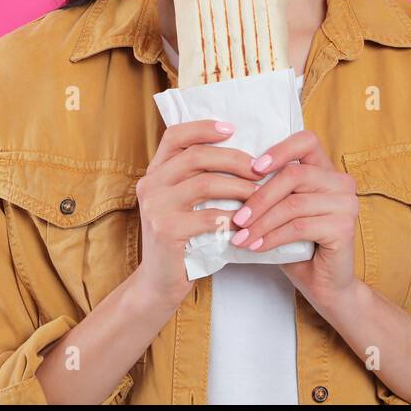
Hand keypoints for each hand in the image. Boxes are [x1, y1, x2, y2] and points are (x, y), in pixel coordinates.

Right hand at [132, 120, 265, 308]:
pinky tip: (247, 221)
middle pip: (196, 156)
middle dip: (234, 159)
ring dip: (239, 187)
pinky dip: (233, 217)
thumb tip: (243, 154)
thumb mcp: (183, 203)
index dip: (203, 127)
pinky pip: (209, 216)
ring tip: (259, 193)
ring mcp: (156, 207)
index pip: (175, 135)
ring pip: (205, 182)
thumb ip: (197, 178)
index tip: (232, 128)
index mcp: (154, 172)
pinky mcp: (166, 231)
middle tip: (259, 168)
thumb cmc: (182, 239)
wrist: (158, 283)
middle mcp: (150, 184)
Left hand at [228, 129, 358, 310]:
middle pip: (294, 175)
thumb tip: (228, 180)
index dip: (279, 150)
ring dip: (261, 222)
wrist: (325, 284)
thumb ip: (268, 192)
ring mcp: (347, 204)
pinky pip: (299, 227)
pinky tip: (256, 246)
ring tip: (241, 237)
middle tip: (237, 219)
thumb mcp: (280, 212)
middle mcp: (341, 182)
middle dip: (259, 198)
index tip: (253, 168)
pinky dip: (273, 237)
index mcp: (326, 170)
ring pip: (294, 204)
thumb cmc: (298, 245)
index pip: (307, 140)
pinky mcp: (344, 227)